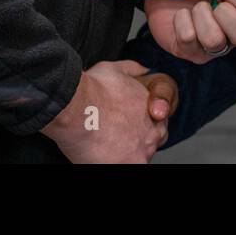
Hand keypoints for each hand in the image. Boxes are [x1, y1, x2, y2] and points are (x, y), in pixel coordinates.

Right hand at [42, 60, 170, 163]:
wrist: (77, 107)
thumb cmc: (93, 89)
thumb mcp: (116, 69)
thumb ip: (133, 69)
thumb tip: (143, 69)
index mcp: (153, 109)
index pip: (158, 123)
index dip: (142, 125)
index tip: (127, 125)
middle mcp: (152, 131)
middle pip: (150, 142)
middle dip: (136, 140)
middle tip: (115, 136)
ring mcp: (142, 150)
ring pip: (139, 157)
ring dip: (125, 154)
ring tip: (105, 146)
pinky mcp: (129, 164)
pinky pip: (125, 165)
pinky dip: (114, 161)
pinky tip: (102, 156)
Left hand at [145, 0, 235, 63]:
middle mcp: (233, 33)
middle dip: (225, 14)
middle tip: (211, 2)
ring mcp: (213, 47)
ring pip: (215, 40)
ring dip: (200, 16)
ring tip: (193, 8)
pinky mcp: (191, 53)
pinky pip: (189, 38)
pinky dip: (181, 20)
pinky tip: (180, 15)